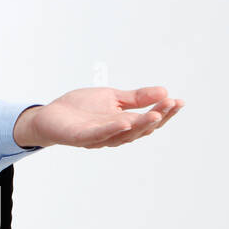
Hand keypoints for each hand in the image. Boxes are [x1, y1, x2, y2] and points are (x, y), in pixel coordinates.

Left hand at [14, 85, 183, 149]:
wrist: (49, 115)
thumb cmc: (80, 108)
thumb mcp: (112, 98)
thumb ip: (135, 98)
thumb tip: (164, 91)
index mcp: (123, 124)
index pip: (149, 120)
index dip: (165, 112)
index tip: (178, 101)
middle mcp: (114, 134)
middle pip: (141, 129)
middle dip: (158, 117)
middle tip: (171, 105)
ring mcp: (98, 137)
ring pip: (124, 134)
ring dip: (140, 125)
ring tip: (156, 114)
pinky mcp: (80, 137)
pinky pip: (99, 135)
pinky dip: (112, 129)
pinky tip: (124, 121)